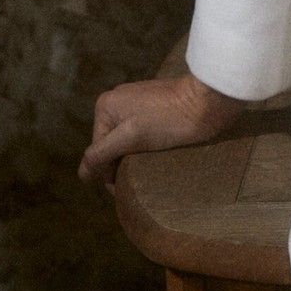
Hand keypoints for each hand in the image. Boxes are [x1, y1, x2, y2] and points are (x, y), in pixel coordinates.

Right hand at [78, 72, 245, 194]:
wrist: (208, 101)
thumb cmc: (169, 119)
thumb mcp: (130, 137)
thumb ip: (101, 154)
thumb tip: (81, 175)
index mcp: (105, 105)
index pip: (97, 151)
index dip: (108, 173)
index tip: (124, 188)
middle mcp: (117, 101)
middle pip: (110, 145)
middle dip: (120, 165)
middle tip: (136, 182)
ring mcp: (136, 102)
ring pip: (125, 142)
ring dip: (132, 158)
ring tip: (147, 170)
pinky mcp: (154, 107)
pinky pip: (140, 134)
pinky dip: (143, 148)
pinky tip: (154, 156)